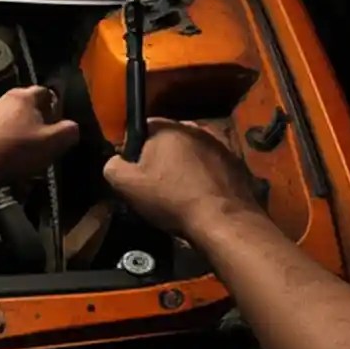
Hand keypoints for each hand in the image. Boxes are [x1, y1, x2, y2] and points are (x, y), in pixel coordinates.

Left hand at [0, 86, 78, 189]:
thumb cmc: (16, 152)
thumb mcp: (53, 143)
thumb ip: (69, 130)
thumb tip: (71, 127)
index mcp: (23, 96)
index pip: (46, 93)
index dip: (55, 110)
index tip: (57, 129)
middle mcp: (2, 99)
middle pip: (27, 108)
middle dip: (36, 124)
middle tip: (41, 144)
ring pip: (10, 122)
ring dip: (18, 135)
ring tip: (22, 157)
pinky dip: (2, 144)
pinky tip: (4, 160)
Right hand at [103, 118, 262, 237]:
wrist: (223, 221)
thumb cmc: (172, 200)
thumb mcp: (127, 186)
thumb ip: (112, 167)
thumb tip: (115, 161)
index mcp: (167, 129)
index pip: (142, 127)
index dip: (133, 149)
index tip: (133, 171)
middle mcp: (195, 129)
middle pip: (169, 139)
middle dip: (160, 156)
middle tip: (155, 183)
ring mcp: (220, 144)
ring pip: (192, 151)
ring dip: (184, 165)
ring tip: (180, 191)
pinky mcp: (236, 162)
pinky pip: (211, 164)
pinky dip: (204, 175)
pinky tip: (200, 195)